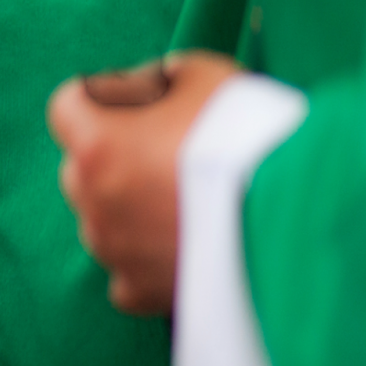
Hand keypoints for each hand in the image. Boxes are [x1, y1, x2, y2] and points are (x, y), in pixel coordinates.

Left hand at [47, 52, 241, 313]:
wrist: (300, 218)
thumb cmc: (249, 137)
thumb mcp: (206, 74)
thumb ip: (166, 76)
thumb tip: (158, 83)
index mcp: (96, 145)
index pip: (66, 107)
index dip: (100, 96)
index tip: (136, 98)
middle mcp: (92, 200)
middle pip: (81, 165)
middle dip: (113, 151)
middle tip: (168, 146)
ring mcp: (114, 250)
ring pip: (100, 220)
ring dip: (127, 206)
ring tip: (184, 197)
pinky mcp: (141, 291)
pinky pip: (124, 273)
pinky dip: (144, 259)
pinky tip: (181, 243)